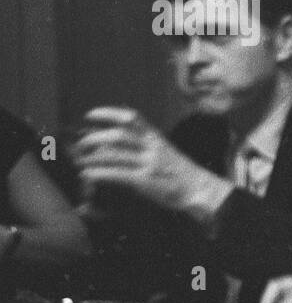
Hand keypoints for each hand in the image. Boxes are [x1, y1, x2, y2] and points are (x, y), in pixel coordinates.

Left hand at [73, 107, 232, 219]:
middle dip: (95, 138)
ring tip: (80, 161)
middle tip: (81, 144)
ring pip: (115, 155)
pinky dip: (99, 173)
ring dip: (93, 157)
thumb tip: (114, 144)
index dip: (108, 113)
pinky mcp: (146, 180)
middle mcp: (152, 147)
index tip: (90, 115)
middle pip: (118, 135)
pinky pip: (118, 174)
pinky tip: (88, 174)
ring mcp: (149, 163)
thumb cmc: (179, 172)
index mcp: (156, 138)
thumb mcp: (164, 151)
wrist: (199, 189)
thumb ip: (143, 145)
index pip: (131, 118)